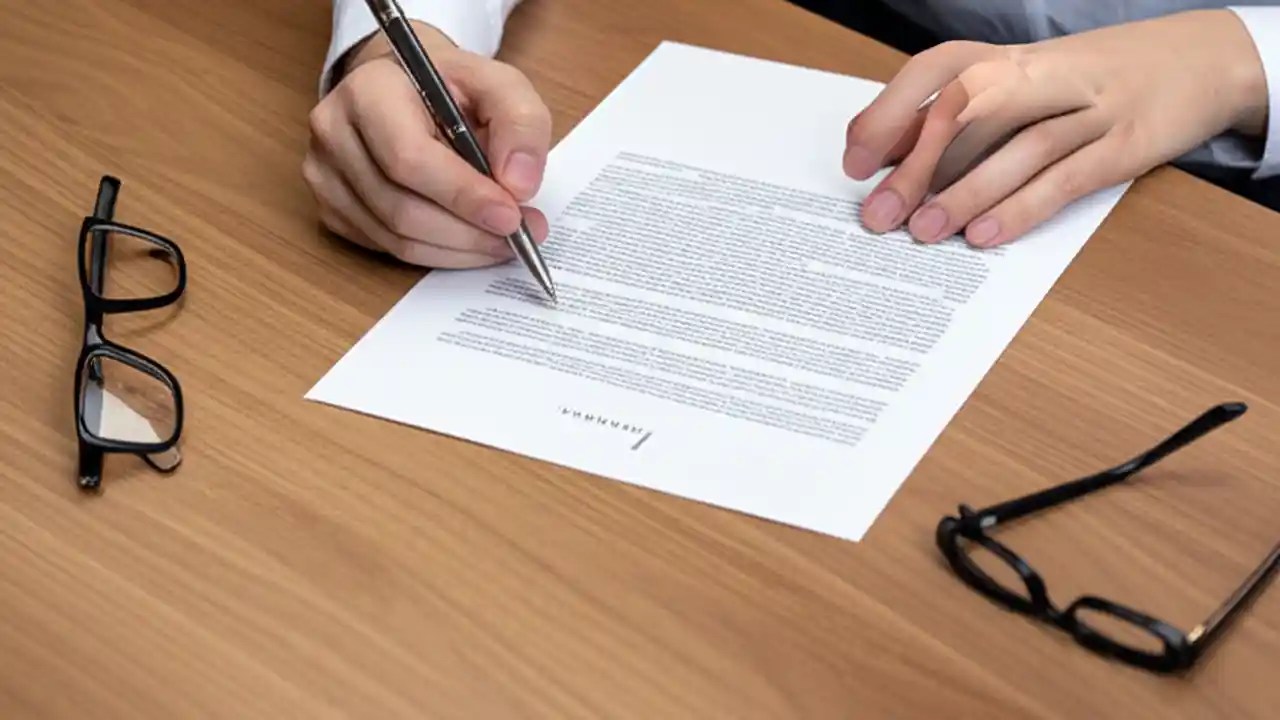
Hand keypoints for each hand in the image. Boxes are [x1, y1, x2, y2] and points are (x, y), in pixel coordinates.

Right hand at [304, 23, 551, 267]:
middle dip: (468, 233)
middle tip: (518, 236)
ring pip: (395, 238)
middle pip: (401, 209)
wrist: (407, 90)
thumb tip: (518, 184)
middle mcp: (334, 131)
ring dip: (458, 250)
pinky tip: (467, 238)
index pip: (409, 158)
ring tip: (501, 240)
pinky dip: (437, 253)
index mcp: (369, 91)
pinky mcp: (331, 207)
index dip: (463, 195)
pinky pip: (387, 249)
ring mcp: (325, 174)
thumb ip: (521, 124)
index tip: (511, 217)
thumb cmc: (451, 88)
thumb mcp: (499, 85)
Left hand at [843, 10, 1268, 247]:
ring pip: (1020, 145)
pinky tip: (986, 236)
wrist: (1200, 59)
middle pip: (971, 106)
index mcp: (1010, 55)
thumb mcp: (1023, 87)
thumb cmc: (1087, 84)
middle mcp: (1047, 72)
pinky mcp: (1128, 143)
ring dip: (966, 192)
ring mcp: (1092, 106)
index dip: (891, 111)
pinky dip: (1025, 207)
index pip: (938, 69)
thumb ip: (962, 120)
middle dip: (917, 162)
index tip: (854, 159)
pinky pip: (1069, 176)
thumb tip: (889, 163)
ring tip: (924, 233)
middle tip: (878, 214)